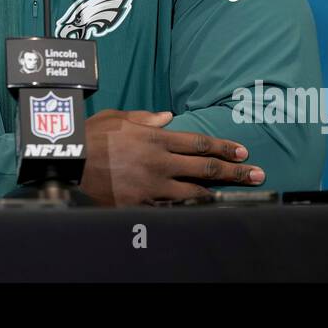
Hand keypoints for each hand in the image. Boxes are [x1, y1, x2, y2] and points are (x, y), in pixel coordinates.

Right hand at [78, 109, 265, 206]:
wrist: (70, 162)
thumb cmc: (91, 136)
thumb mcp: (118, 118)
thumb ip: (145, 118)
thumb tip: (168, 118)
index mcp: (155, 137)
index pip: (199, 143)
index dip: (224, 148)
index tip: (242, 151)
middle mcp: (160, 161)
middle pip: (204, 168)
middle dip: (234, 171)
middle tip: (256, 173)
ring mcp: (152, 185)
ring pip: (193, 192)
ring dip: (214, 193)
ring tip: (232, 194)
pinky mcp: (141, 203)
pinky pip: (169, 207)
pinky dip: (184, 207)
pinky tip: (198, 209)